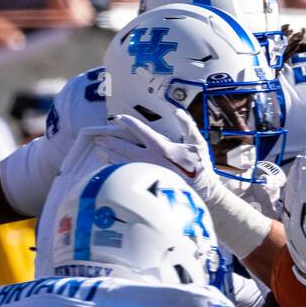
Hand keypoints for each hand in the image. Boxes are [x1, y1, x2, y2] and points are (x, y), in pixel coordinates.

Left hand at [93, 109, 220, 201]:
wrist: (205, 194)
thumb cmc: (202, 169)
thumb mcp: (199, 144)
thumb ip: (188, 126)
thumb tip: (177, 111)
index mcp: (164, 148)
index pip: (142, 131)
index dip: (128, 123)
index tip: (118, 118)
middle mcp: (153, 160)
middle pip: (127, 148)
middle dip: (112, 141)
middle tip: (100, 137)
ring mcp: (150, 173)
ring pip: (124, 161)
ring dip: (110, 154)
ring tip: (99, 149)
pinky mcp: (149, 184)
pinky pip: (129, 174)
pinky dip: (116, 167)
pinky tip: (109, 164)